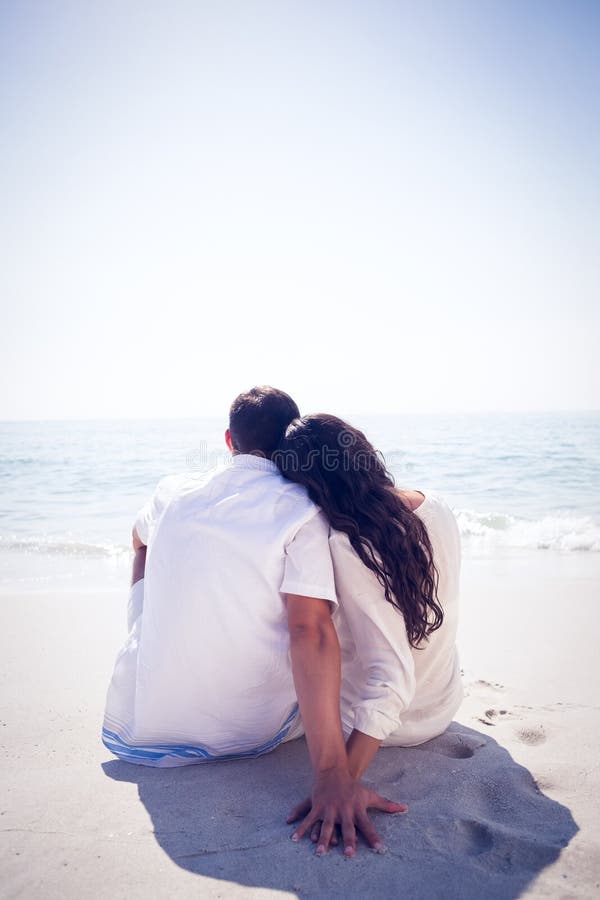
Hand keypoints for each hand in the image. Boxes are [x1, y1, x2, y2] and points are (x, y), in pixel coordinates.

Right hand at [287, 767, 406, 856]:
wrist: (335, 770)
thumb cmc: (354, 788)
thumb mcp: (370, 795)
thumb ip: (387, 805)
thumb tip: (405, 808)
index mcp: (357, 810)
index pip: (368, 826)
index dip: (374, 838)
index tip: (380, 849)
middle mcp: (344, 810)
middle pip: (347, 827)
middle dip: (348, 840)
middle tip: (348, 853)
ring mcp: (329, 808)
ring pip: (326, 825)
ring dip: (322, 839)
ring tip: (320, 852)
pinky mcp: (317, 805)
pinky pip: (309, 819)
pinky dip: (301, 828)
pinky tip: (295, 838)